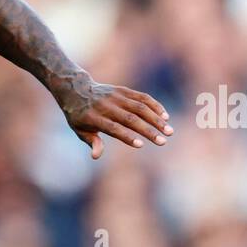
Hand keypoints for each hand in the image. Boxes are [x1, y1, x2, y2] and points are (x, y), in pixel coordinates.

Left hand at [58, 81, 173, 159]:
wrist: (77, 89)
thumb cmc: (79, 116)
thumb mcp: (79, 130)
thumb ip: (91, 141)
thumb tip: (96, 156)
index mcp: (94, 118)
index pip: (113, 128)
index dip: (126, 136)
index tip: (141, 145)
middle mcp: (106, 106)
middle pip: (130, 119)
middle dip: (148, 130)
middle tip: (163, 142)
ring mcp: (116, 96)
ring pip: (140, 107)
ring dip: (156, 119)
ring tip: (169, 130)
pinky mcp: (123, 90)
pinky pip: (141, 97)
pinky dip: (154, 105)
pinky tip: (165, 116)